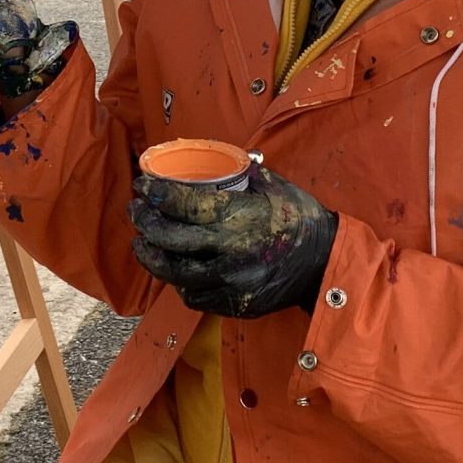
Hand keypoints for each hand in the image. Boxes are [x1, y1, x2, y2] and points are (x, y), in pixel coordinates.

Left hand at [130, 160, 337, 317]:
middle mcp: (229, 251)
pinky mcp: (233, 303)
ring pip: (175, 273)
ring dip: (152, 257)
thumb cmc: (300, 220)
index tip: (143, 186)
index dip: (158, 194)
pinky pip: (194, 296)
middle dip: (145, 223)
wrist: (326, 265)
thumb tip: (222, 159)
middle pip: (171, 240)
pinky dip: (178, 282)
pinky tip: (172, 269)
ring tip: (141, 243)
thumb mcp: (276, 187)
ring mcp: (230, 282)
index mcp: (239, 217)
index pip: (185, 204)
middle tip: (136, 210)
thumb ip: (246, 173)